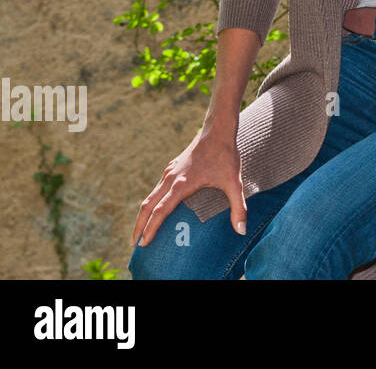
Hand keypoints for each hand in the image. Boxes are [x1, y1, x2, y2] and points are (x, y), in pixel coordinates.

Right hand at [133, 128, 245, 247]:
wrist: (218, 130)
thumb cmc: (226, 156)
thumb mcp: (235, 183)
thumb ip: (238, 208)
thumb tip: (241, 231)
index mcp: (182, 184)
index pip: (160, 211)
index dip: (150, 229)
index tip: (142, 244)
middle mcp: (171, 179)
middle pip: (147, 206)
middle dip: (139, 226)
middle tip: (134, 245)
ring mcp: (169, 172)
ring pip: (150, 196)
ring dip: (143, 215)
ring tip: (140, 232)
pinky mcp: (172, 168)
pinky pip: (157, 188)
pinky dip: (151, 202)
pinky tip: (155, 209)